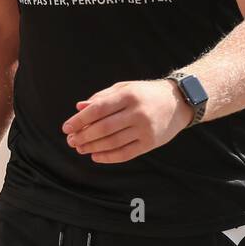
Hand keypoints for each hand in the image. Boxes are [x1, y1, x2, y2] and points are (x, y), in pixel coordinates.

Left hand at [61, 78, 193, 163]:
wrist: (178, 102)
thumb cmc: (145, 94)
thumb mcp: (124, 88)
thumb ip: (101, 97)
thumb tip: (79, 108)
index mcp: (129, 96)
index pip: (98, 109)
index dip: (80, 120)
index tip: (66, 128)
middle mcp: (137, 112)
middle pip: (104, 128)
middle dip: (84, 136)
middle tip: (71, 141)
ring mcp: (145, 129)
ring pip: (113, 142)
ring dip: (93, 147)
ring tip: (81, 148)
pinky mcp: (150, 143)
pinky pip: (125, 153)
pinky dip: (108, 157)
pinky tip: (96, 156)